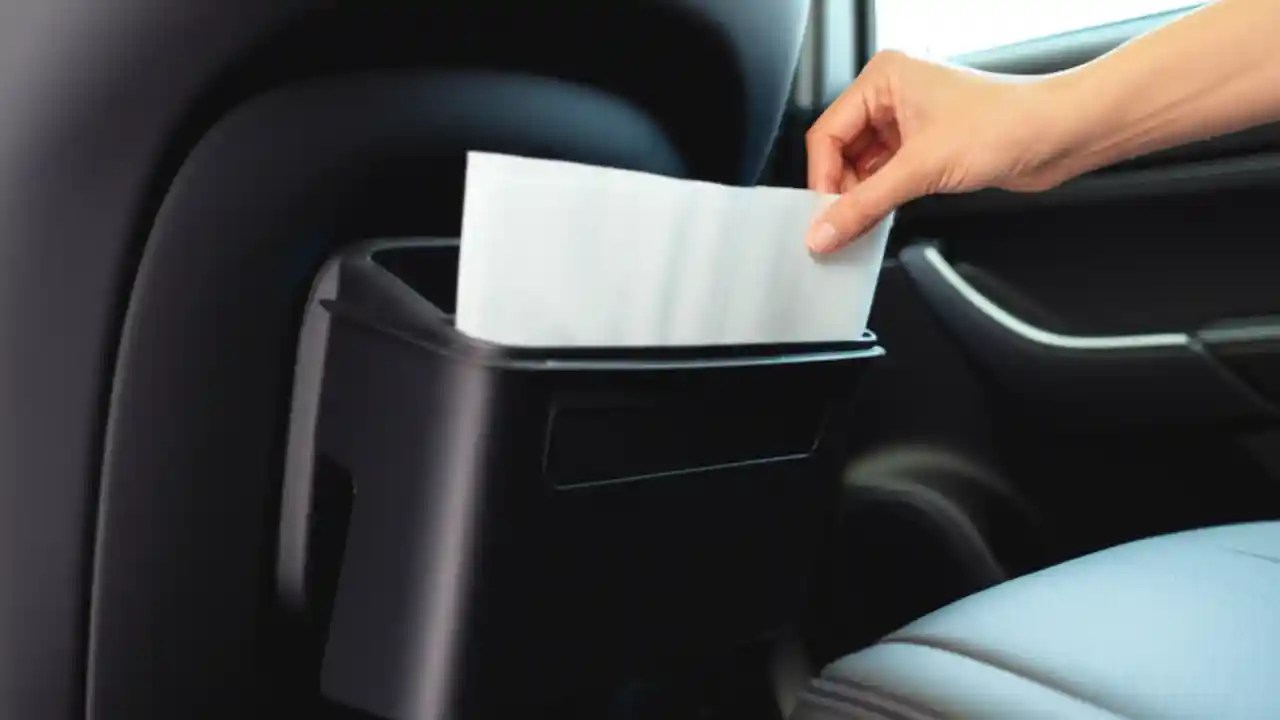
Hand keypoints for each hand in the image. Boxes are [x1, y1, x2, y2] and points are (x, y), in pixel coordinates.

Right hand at [805, 50, 1069, 252]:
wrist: (1059, 135)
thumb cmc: (1007, 123)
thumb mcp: (921, 169)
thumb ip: (864, 205)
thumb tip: (823, 231)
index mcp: (884, 78)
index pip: (828, 134)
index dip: (821, 179)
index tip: (821, 218)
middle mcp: (893, 96)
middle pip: (841, 153)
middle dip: (840, 192)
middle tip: (837, 228)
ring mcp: (909, 122)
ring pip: (862, 169)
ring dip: (861, 199)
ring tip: (859, 227)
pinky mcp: (926, 148)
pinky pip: (886, 178)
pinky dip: (880, 200)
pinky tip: (879, 219)